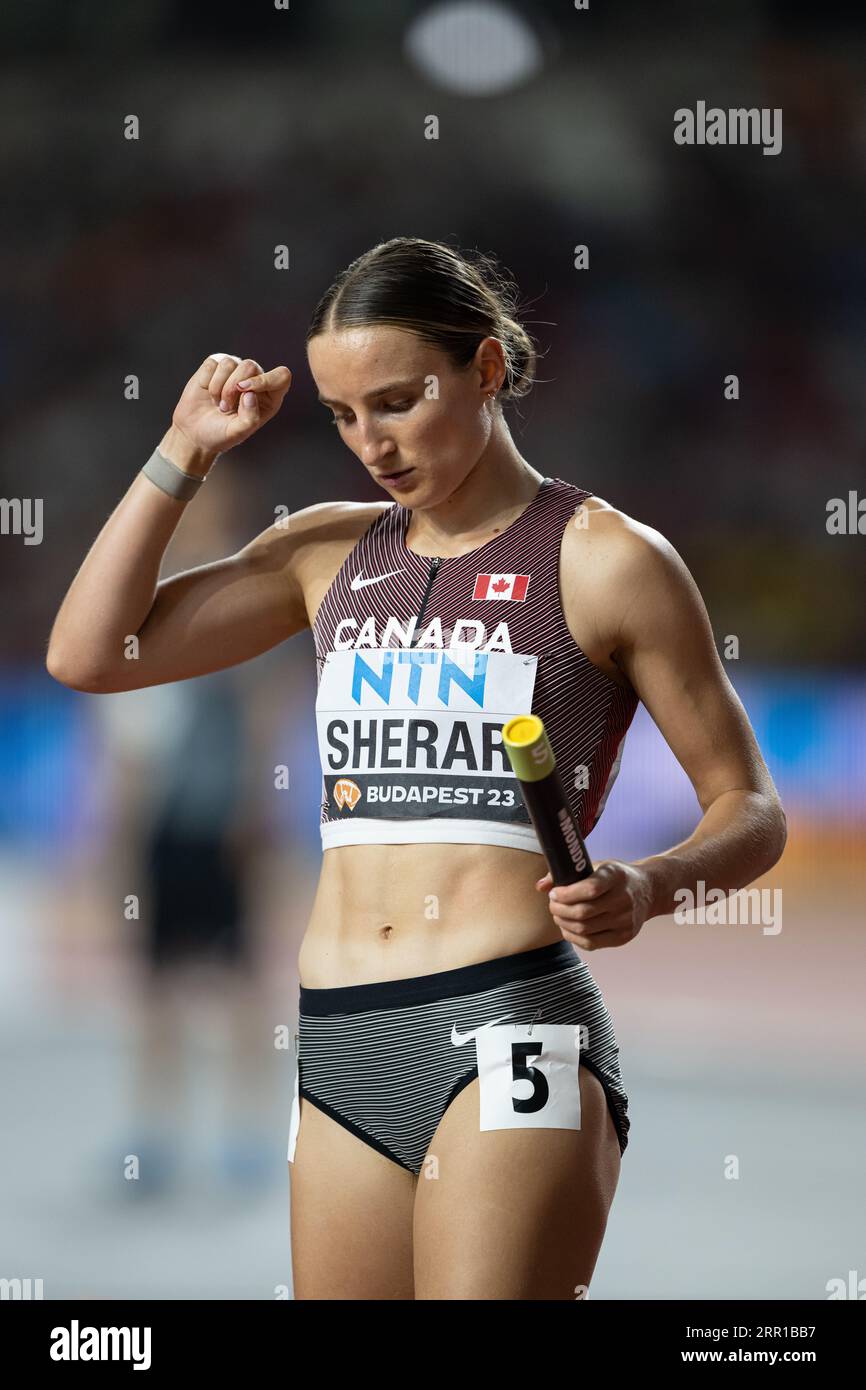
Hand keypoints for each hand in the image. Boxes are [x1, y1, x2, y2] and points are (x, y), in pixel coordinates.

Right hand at [170, 353, 292, 456]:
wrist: (194, 433)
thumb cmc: (221, 434)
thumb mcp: (238, 433)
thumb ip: (249, 418)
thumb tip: (250, 395)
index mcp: (269, 397)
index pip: (281, 376)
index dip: (265, 380)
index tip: (245, 392)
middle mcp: (254, 379)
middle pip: (250, 365)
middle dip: (232, 388)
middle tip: (224, 408)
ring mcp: (234, 370)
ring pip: (229, 363)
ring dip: (218, 387)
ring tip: (217, 404)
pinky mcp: (215, 366)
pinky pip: (212, 364)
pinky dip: (206, 381)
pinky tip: (207, 393)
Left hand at [534, 860, 653, 949]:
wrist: (648, 890)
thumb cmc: (615, 877)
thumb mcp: (596, 865)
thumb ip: (567, 873)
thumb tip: (541, 886)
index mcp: (616, 876)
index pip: (589, 889)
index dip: (566, 894)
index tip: (554, 893)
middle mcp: (623, 899)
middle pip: (583, 913)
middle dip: (559, 910)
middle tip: (552, 905)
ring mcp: (625, 921)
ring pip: (584, 930)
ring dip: (563, 924)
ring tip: (558, 915)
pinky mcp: (624, 937)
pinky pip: (591, 944)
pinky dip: (573, 937)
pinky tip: (568, 928)